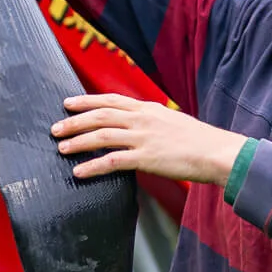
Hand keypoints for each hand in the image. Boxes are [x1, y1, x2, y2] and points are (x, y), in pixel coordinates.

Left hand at [52, 94, 245, 183]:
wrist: (217, 152)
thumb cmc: (199, 141)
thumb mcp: (173, 122)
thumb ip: (152, 122)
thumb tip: (137, 127)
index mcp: (148, 109)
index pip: (111, 100)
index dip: (87, 101)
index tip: (68, 103)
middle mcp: (142, 120)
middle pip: (100, 116)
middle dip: (74, 121)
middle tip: (55, 128)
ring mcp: (143, 138)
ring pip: (101, 136)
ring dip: (78, 142)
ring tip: (61, 148)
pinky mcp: (146, 158)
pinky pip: (112, 161)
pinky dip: (92, 166)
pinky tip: (79, 172)